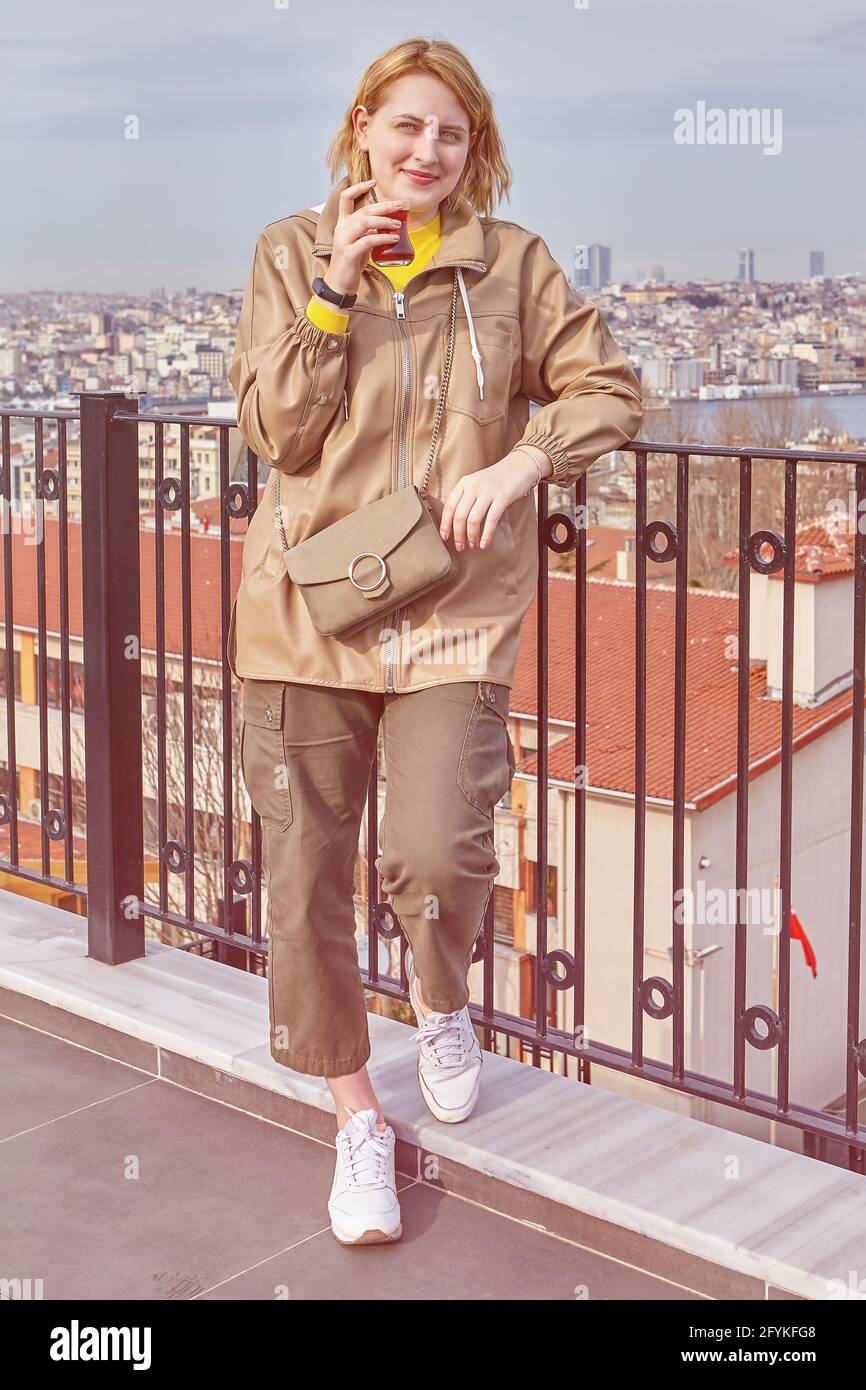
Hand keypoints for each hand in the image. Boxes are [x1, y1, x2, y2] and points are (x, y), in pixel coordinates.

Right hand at [327, 179, 407, 295]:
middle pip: (364, 209)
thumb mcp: (360, 243)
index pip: (346, 198)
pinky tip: (394, 238)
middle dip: (384, 205)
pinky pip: (368, 240)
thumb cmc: (351, 263)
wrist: (339, 284)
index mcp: (343, 223)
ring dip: (384, 221)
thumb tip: (387, 222)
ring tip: (398, 223)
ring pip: (365, 222)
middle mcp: (342, 228)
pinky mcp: (349, 253)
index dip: (358, 188)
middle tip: (401, 204)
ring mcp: (344, 240)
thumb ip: (369, 231)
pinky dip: (383, 237)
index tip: (373, 182)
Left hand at [439, 449, 547, 550]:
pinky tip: (485, 544)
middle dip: (458, 535)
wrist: (519, 466)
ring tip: (473, 545)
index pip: (449, 506)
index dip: (445, 524)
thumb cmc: (496, 480)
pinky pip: (491, 520)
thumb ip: (465, 498)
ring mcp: (488, 491)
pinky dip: (487, 535)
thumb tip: (455, 524)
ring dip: (471, 536)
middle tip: (460, 546)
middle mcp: (473, 486)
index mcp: (464, 483)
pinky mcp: (502, 497)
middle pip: (460, 515)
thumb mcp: (476, 484)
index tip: (445, 537)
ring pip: (473, 519)